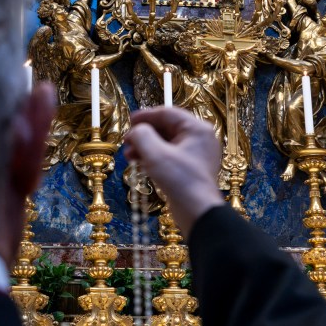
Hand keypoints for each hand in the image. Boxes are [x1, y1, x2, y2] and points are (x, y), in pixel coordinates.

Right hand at [124, 107, 222, 233]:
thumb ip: (142, 135)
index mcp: (196, 129)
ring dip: (146, 146)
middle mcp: (199, 139)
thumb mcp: (155, 154)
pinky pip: (169, 156)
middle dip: (144, 134)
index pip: (167, 113)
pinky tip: (139, 164)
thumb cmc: (179, 179)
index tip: (128, 121)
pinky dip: (153, 157)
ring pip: (166, 143)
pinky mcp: (190, 169)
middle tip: (126, 141)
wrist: (197, 212)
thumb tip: (136, 131)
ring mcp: (196, 155)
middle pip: (166, 128)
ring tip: (129, 155)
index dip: (145, 116)